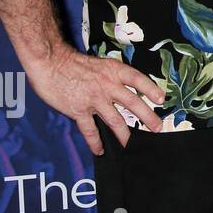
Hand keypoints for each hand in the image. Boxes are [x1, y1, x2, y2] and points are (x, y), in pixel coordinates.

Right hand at [27, 46, 166, 155]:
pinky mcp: (79, 110)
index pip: (138, 79)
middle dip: (147, 117)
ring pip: (115, 120)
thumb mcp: (100, 64)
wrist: (50, 62)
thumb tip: (123, 89)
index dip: (151, 89)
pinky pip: (90, 130)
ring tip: (131, 145)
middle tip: (157, 128)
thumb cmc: (74, 62)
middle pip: (133, 103)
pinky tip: (100, 150)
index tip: (161, 99)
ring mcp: (94, 99)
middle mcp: (108, 85)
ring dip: (125, 134)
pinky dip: (95, 142)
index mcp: (114, 71)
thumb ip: (112, 77)